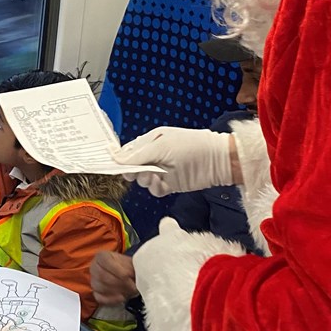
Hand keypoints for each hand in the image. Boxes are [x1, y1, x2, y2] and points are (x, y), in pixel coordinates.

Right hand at [91, 251, 136, 305]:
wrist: (125, 274)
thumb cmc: (127, 267)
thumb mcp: (130, 262)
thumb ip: (132, 266)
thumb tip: (138, 274)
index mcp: (101, 256)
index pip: (106, 262)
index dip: (119, 270)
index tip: (130, 276)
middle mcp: (94, 267)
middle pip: (104, 277)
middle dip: (121, 283)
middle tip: (133, 287)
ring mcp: (93, 281)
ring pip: (102, 288)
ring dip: (118, 291)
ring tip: (130, 291)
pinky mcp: (95, 293)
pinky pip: (100, 298)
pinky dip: (112, 299)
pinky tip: (122, 297)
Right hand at [113, 128, 235, 196]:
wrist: (216, 160)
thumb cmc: (192, 145)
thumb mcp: (161, 146)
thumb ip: (138, 154)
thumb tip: (116, 157)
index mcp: (151, 141)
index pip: (129, 151)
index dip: (121, 159)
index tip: (113, 165)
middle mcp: (155, 156)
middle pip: (133, 167)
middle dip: (132, 171)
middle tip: (136, 172)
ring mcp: (162, 171)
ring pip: (142, 180)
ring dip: (144, 179)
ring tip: (153, 175)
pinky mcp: (170, 184)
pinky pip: (154, 189)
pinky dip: (154, 188)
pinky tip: (160, 182)